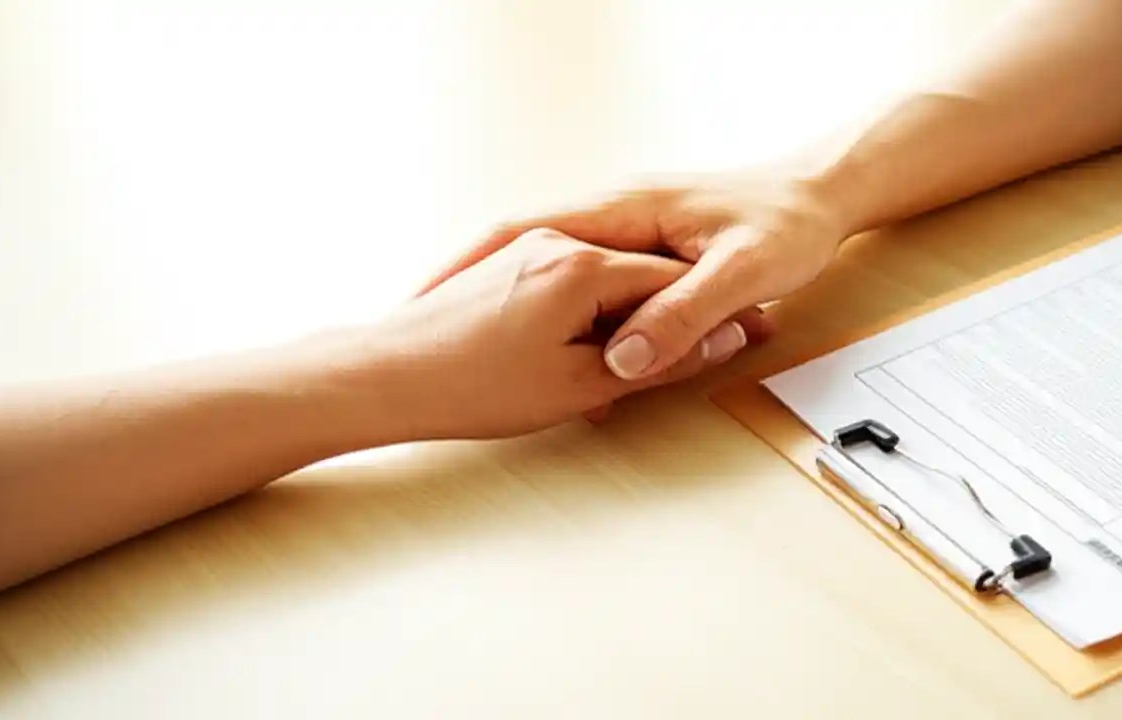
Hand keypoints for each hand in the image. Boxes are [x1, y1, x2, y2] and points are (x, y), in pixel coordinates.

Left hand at [351, 229, 752, 439]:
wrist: (380, 377)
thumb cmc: (473, 387)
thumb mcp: (580, 385)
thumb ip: (658, 361)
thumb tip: (718, 345)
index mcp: (580, 263)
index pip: (671, 282)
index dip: (711, 317)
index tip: (740, 336)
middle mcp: (554, 242)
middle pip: (637, 278)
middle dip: (667, 322)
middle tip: (699, 358)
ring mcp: (523, 250)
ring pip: (601, 284)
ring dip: (622, 328)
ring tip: (625, 379)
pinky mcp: (502, 268)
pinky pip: (565, 288)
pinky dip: (584, 323)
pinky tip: (577, 366)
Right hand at [420, 173, 848, 378]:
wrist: (817, 192)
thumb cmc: (782, 225)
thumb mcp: (742, 275)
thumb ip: (684, 316)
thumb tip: (629, 362)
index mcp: (622, 210)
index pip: (532, 240)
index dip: (479, 274)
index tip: (427, 310)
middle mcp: (608, 210)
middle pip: (520, 243)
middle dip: (468, 277)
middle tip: (412, 314)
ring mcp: (617, 224)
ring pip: (542, 258)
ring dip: (498, 286)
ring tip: (444, 325)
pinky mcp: (628, 242)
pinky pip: (570, 272)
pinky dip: (539, 295)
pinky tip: (525, 328)